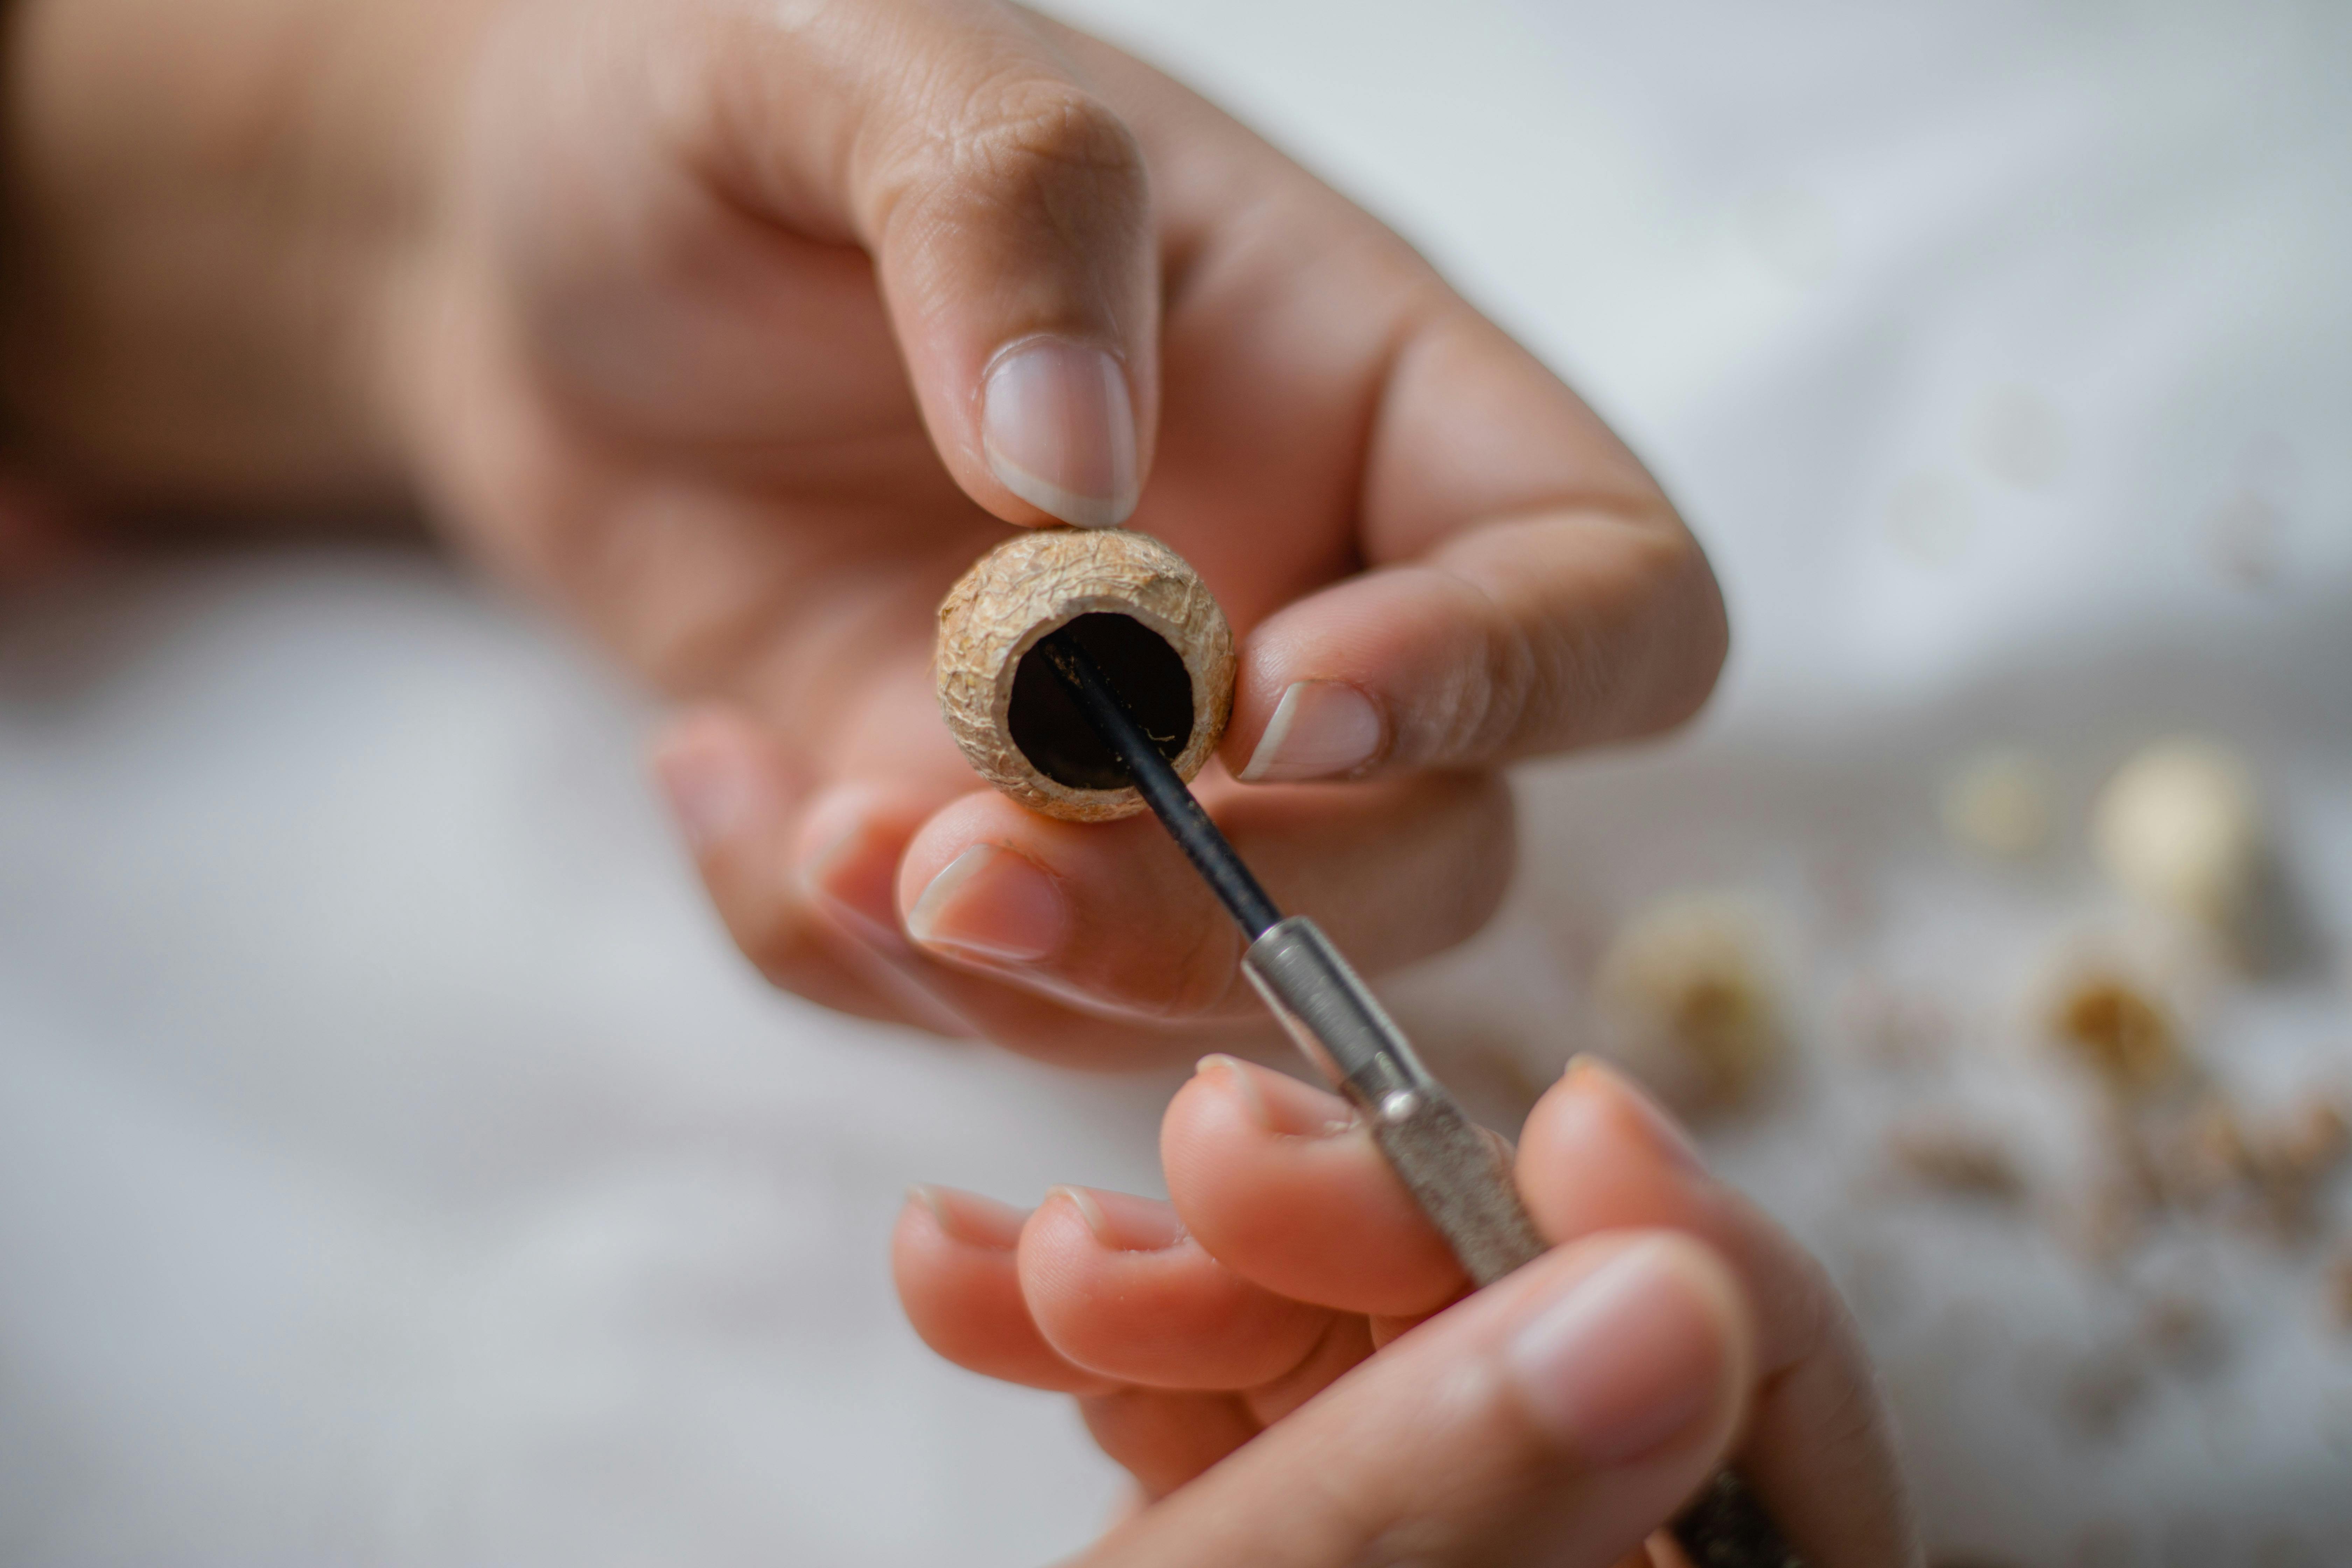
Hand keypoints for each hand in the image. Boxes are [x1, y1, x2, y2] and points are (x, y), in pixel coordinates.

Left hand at [3, 0, 1724, 1060]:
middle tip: (968, 863)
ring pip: (1206, 979)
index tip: (1277, 697)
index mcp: (1369, 394)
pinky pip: (973, 997)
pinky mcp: (970, 838)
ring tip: (811, 836)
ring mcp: (1134, 756)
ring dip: (1023, 974)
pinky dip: (839, 947)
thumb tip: (1076, 468)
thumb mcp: (843, 59)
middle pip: (1428, 861)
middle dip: (1218, 911)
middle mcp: (1293, 600)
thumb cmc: (707, 111)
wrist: (513, 257)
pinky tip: (714, 775)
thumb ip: (1006, 204)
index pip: (1608, 598)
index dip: (1508, 683)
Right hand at [893, 1056, 1915, 1565]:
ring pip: (1373, 1352)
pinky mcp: (1299, 1532)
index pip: (1783, 1466)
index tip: (1573, 1126)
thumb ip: (1429, 1515)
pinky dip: (1116, 1330)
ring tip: (1037, 1268)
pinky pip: (1247, 1397)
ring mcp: (1430, 1563)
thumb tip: (1672, 1308)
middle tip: (1205, 1158)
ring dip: (1190, 1264)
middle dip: (1372, 1227)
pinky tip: (979, 1286)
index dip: (1710, 1266)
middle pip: (1551, 1361)